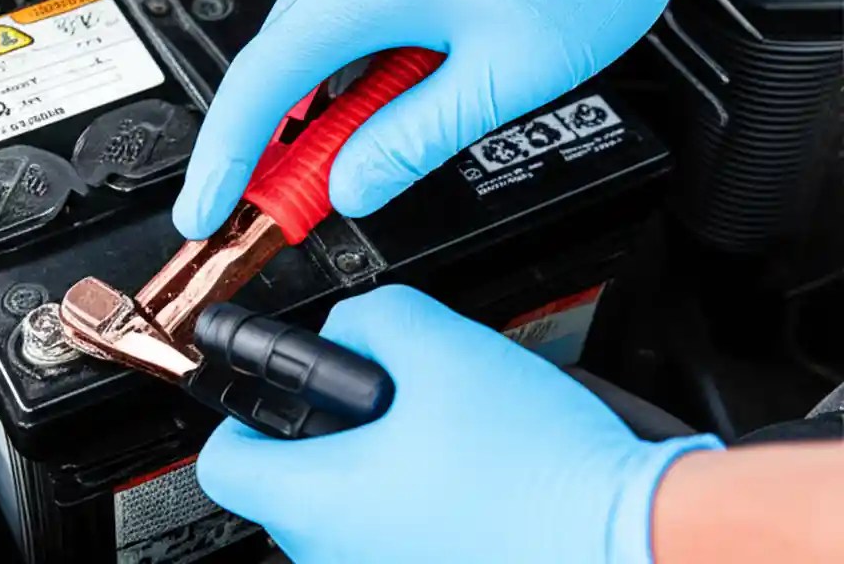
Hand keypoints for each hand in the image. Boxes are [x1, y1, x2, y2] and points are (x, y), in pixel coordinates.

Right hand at [173, 0, 770, 239]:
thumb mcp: (508, 75)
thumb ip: (415, 139)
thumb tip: (352, 185)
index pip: (264, 83)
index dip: (225, 158)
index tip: (206, 209)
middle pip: (281, 56)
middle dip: (277, 138)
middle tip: (293, 200)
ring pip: (312, 25)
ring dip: (318, 93)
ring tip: (355, 147)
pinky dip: (346, 49)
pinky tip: (383, 80)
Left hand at [196, 285, 722, 563]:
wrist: (633, 539)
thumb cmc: (541, 469)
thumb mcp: (443, 347)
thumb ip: (373, 320)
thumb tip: (350, 330)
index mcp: (319, 504)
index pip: (225, 464)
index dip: (245, 413)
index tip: (277, 394)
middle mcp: (337, 559)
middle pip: (290, 486)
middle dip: (330, 433)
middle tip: (387, 402)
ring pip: (350, 515)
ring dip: (380, 471)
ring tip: (444, 441)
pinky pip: (397, 543)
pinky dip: (417, 510)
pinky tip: (471, 483)